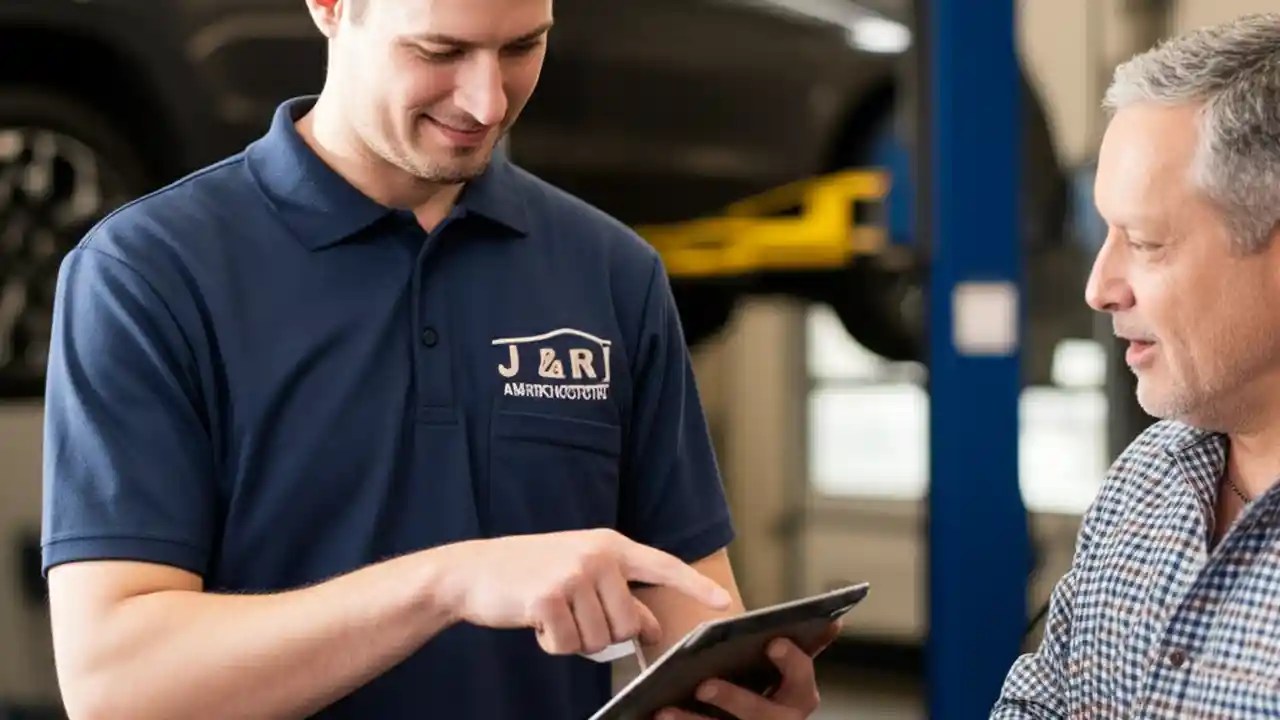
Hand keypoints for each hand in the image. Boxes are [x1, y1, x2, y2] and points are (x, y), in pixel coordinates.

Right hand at [437, 528, 731, 654]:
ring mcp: (572, 575)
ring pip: (600, 640)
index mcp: (609, 545)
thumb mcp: (582, 575)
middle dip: (604, 633)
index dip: (694, 586)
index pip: (662, 566)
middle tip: (574, 615)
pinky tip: (537, 622)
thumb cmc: (532, 573)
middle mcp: (596, 556)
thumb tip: (653, 628)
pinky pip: (569, 646)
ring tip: (552, 614)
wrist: (474, 571)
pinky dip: (553, 644)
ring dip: (575, 640)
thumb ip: (619, 597)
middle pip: (629, 624)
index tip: (723, 602)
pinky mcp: (548, 598)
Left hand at [655, 621, 840, 719]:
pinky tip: (658, 715)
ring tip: (666, 709)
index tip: (775, 641)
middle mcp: (783, 719)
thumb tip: (833, 619)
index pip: (801, 678)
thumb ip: (798, 645)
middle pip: (765, 716)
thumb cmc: (765, 687)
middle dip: (735, 700)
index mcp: (798, 694)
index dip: (792, 662)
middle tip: (704, 684)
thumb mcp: (780, 667)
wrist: (742, 718)